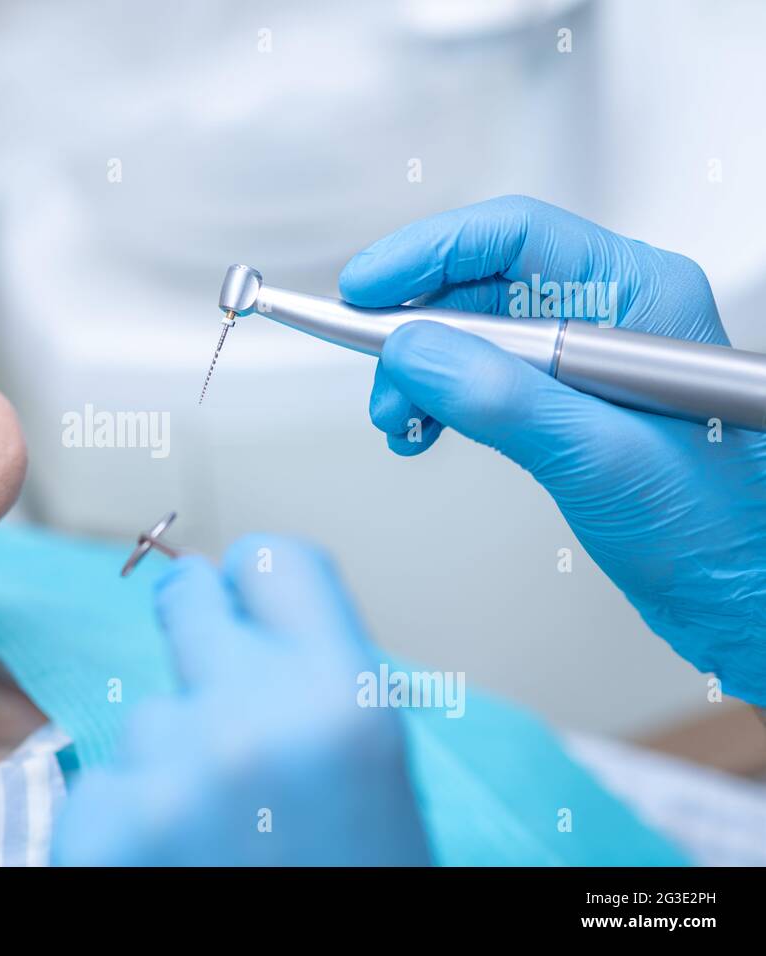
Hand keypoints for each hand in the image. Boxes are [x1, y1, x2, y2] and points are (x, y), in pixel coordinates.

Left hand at [51, 535, 429, 865]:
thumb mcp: (378, 773)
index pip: (270, 559)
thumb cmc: (359, 884)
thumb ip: (317, 682)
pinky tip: (171, 866)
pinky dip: (128, 820)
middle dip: (198, 634)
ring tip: (217, 833)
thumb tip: (246, 617)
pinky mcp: (101, 830)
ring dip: (169, 756)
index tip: (244, 602)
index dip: (256, 584)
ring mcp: (167, 775)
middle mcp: (250, 718)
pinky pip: (102, 783)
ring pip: (145, 714)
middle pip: (187, 599)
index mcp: (342, 698)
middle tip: (214, 694)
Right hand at [340, 195, 765, 704]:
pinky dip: (438, 399)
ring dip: (419, 371)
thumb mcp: (600, 458)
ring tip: (400, 421)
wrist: (736, 596)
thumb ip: (503, 399)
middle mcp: (610, 312)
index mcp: (638, 294)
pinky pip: (479, 375)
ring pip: (470, 332)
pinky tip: (424, 431)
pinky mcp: (561, 399)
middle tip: (380, 381)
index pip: (513, 236)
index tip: (363, 289)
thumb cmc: (714, 530)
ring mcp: (583, 357)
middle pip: (480, 282)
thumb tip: (413, 351)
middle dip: (413, 329)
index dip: (426, 253)